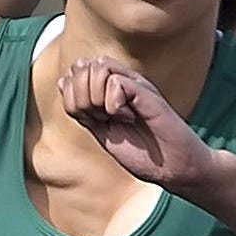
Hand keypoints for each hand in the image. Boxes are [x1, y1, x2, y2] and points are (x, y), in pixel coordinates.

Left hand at [56, 56, 215, 189]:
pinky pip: (117, 83)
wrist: (172, 168)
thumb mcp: (103, 132)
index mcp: (109, 89)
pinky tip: (128, 118)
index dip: (72, 98)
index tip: (90, 120)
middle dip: (81, 97)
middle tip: (100, 118)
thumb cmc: (143, 153)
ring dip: (96, 97)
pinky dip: (114, 104)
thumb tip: (62, 81)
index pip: (75, 73)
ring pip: (98, 67)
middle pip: (83, 67)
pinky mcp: (148, 93)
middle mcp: (122, 81)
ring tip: (114, 116)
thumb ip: (84, 110)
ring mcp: (135, 85)